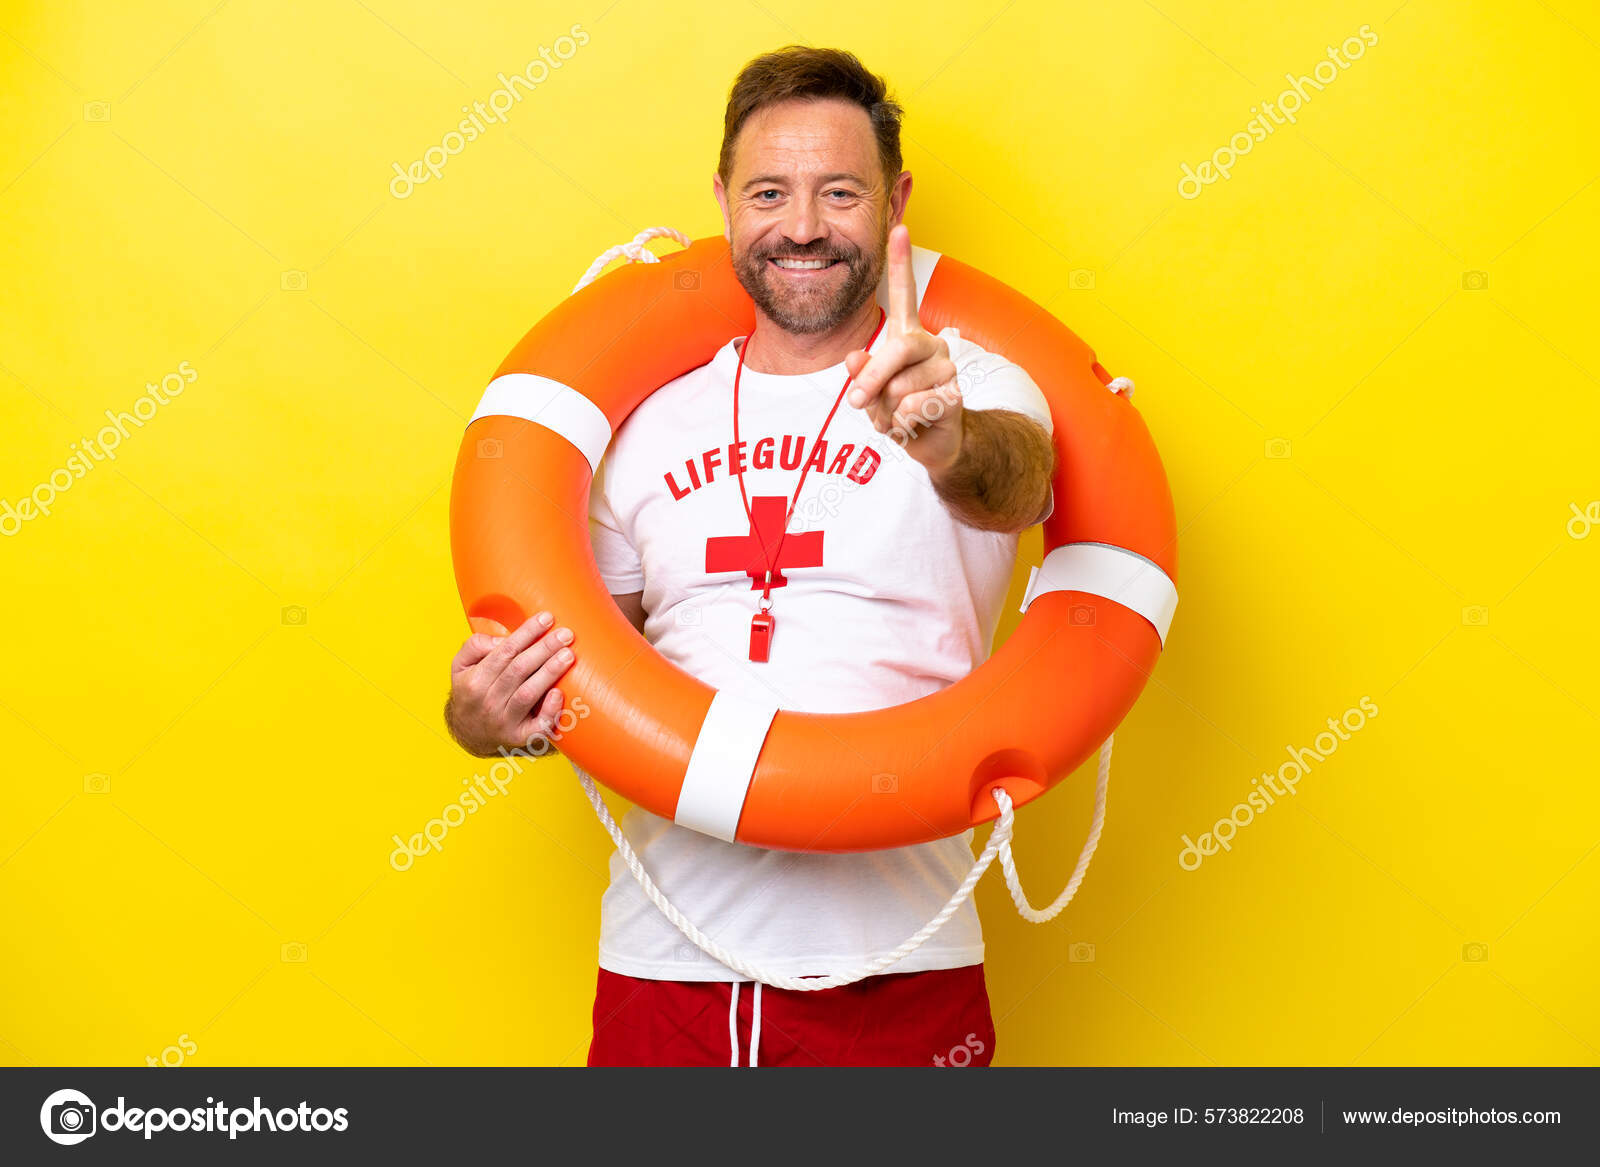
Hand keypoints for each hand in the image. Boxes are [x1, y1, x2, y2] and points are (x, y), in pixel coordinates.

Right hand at [444, 613, 573, 755]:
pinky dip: (549, 711)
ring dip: (550, 673)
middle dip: (544, 649)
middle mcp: (488, 701)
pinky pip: (537, 727)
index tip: (547, 618)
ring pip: (529, 693)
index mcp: (475, 680)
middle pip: (519, 670)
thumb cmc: (472, 692)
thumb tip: (500, 640)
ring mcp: (504, 721)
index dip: (527, 633)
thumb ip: (474, 646)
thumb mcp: (460, 667)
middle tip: (566, 634)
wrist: (468, 734)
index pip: (505, 652)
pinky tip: (559, 694)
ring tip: (568, 655)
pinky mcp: (519, 738)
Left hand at [844, 223, 964, 475]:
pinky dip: (903, 423)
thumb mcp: (871, 391)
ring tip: (896, 415)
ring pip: (900, 387)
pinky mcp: (954, 395)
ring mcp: (947, 368)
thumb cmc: (899, 408)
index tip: (900, 227)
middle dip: (871, 379)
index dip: (901, 262)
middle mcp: (931, 344)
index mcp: (908, 335)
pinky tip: (913, 423)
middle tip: (853, 401)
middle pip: (897, 350)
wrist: (934, 441)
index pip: (904, 294)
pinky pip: (916, 407)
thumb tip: (854, 358)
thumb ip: (862, 374)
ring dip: (886, 411)